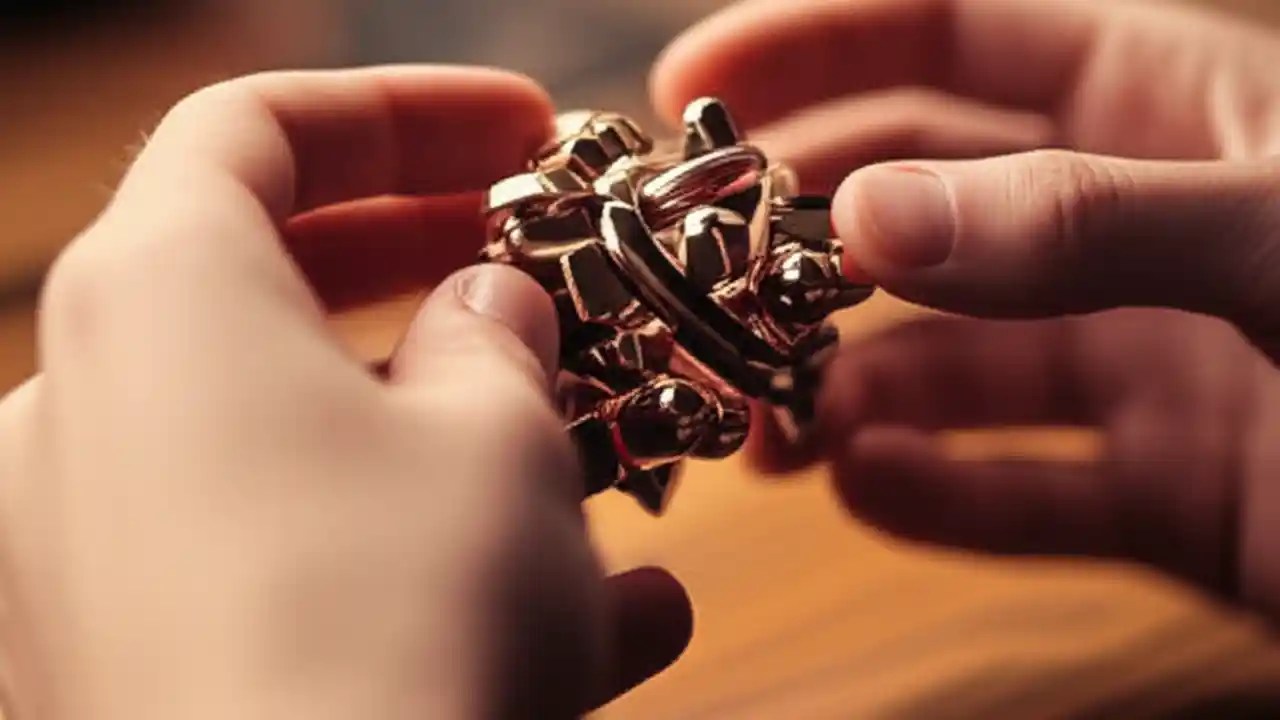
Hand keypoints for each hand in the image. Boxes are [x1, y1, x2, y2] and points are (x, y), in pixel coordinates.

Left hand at [0, 67, 690, 719]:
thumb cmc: (399, 636)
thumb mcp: (501, 442)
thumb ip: (500, 341)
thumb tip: (491, 314)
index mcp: (158, 302)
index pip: (260, 129)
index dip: (407, 115)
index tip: (525, 137)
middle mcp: (86, 417)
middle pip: (282, 291)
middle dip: (446, 285)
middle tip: (561, 284)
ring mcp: (100, 555)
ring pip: (311, 451)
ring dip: (466, 450)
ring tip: (617, 471)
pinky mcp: (142, 666)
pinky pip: (304, 575)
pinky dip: (432, 571)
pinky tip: (604, 623)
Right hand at [653, 1, 1279, 617]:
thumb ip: (1087, 223)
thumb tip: (866, 221)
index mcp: (1172, 109)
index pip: (957, 34)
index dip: (819, 41)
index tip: (694, 87)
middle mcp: (1139, 232)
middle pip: (923, 210)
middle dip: (804, 242)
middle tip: (701, 289)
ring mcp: (1152, 367)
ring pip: (951, 365)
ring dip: (850, 388)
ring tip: (773, 429)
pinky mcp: (1168, 493)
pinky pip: (1019, 489)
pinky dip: (937, 497)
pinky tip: (870, 495)